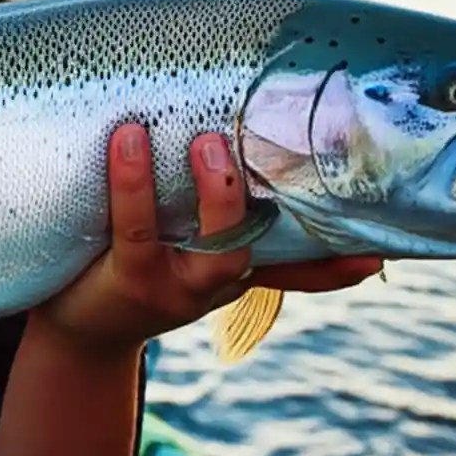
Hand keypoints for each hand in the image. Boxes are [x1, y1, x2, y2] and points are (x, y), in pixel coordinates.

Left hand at [29, 123, 381, 357]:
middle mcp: (214, 280)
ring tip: (203, 140)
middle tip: (256, 151)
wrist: (78, 329)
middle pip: (258, 248)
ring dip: (213, 194)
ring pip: (212, 245)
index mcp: (235, 267)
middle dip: (266, 200)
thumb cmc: (133, 264)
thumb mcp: (182, 244)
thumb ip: (208, 205)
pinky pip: (135, 230)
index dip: (337, 263)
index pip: (298, 267)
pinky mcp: (128, 278)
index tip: (377, 252)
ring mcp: (174, 284)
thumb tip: (218, 126)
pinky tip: (128, 139)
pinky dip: (133, 184)